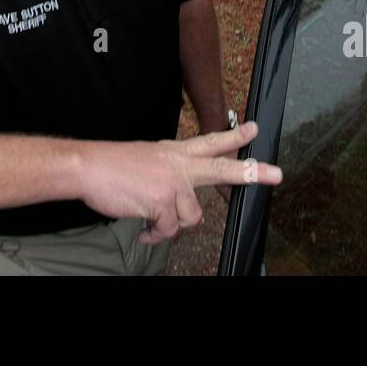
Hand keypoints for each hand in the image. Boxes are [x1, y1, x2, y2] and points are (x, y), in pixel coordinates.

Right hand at [78, 121, 281, 244]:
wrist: (89, 167)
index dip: (234, 137)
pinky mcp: (163, 201)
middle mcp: (178, 164)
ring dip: (170, 224)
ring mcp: (172, 182)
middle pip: (222, 168)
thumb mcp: (148, 160)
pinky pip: (169, 230)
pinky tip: (144, 229)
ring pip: (191, 217)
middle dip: (251, 173)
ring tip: (151, 220)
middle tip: (277, 174)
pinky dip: (155, 235)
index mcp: (174, 151)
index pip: (209, 142)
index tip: (255, 131)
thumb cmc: (113, 167)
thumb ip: (170, 176)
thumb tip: (177, 207)